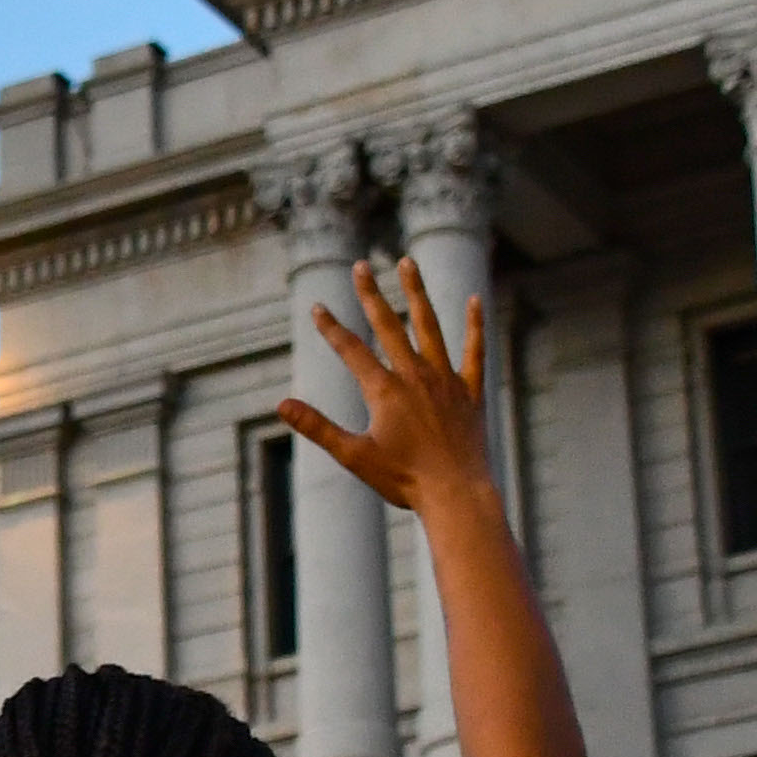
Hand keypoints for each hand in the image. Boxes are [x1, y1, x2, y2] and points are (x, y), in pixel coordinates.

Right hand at [275, 254, 497, 514]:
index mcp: (385, 390)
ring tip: (408, 263)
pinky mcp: (469, 392)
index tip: (318, 307)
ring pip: (429, 326)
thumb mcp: (354, 455)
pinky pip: (474, 351)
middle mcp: (415, 376)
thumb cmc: (404, 480)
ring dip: (416, 293)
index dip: (331, 327)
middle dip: (371, 294)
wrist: (456, 494)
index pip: (351, 349)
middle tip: (361, 266)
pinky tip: (475, 300)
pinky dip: (474, 326)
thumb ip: (317, 427)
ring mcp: (445, 381)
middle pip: (389, 325)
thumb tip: (281, 405)